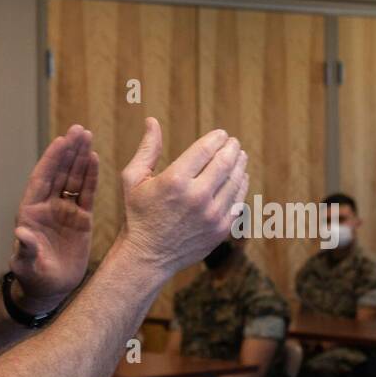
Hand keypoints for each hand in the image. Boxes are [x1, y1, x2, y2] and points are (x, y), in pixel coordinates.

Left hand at [8, 125, 98, 309]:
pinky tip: (95, 159)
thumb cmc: (34, 277)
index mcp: (30, 212)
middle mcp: (47, 206)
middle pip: (59, 172)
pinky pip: (86, 193)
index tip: (61, 142)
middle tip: (78, 129)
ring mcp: (65, 210)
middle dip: (68, 151)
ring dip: (80, 157)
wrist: (51, 288)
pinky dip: (91, 177)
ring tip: (88, 135)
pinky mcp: (81, 219)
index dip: (51, 160)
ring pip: (73, 178)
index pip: (41, 180)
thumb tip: (21, 232)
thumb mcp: (27, 264)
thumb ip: (26, 248)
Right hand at [118, 117, 248, 274]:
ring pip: (235, 181)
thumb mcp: (133, 179)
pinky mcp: (221, 229)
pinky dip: (242, 186)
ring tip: (240, 156)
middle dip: (232, 148)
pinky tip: (240, 177)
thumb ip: (147, 149)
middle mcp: (196, 196)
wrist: (148, 256)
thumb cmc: (138, 213)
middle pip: (224, 162)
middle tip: (234, 142)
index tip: (221, 134)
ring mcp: (212, 214)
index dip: (217, 138)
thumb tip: (152, 120)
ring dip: (240, 164)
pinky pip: (238, 201)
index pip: (205, 149)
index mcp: (175, 180)